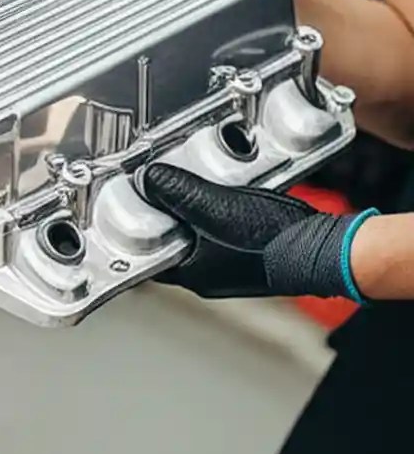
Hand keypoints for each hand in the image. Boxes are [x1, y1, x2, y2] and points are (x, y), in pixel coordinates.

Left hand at [138, 163, 374, 300]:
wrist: (323, 248)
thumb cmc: (273, 241)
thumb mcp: (213, 206)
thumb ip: (177, 191)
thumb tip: (149, 179)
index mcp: (191, 272)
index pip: (148, 252)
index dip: (138, 228)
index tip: (131, 206)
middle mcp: (208, 274)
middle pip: (173, 240)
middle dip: (168, 215)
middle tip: (163, 189)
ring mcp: (230, 266)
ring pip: (200, 234)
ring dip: (196, 211)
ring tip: (193, 186)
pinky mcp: (251, 254)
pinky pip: (225, 230)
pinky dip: (221, 212)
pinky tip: (227, 193)